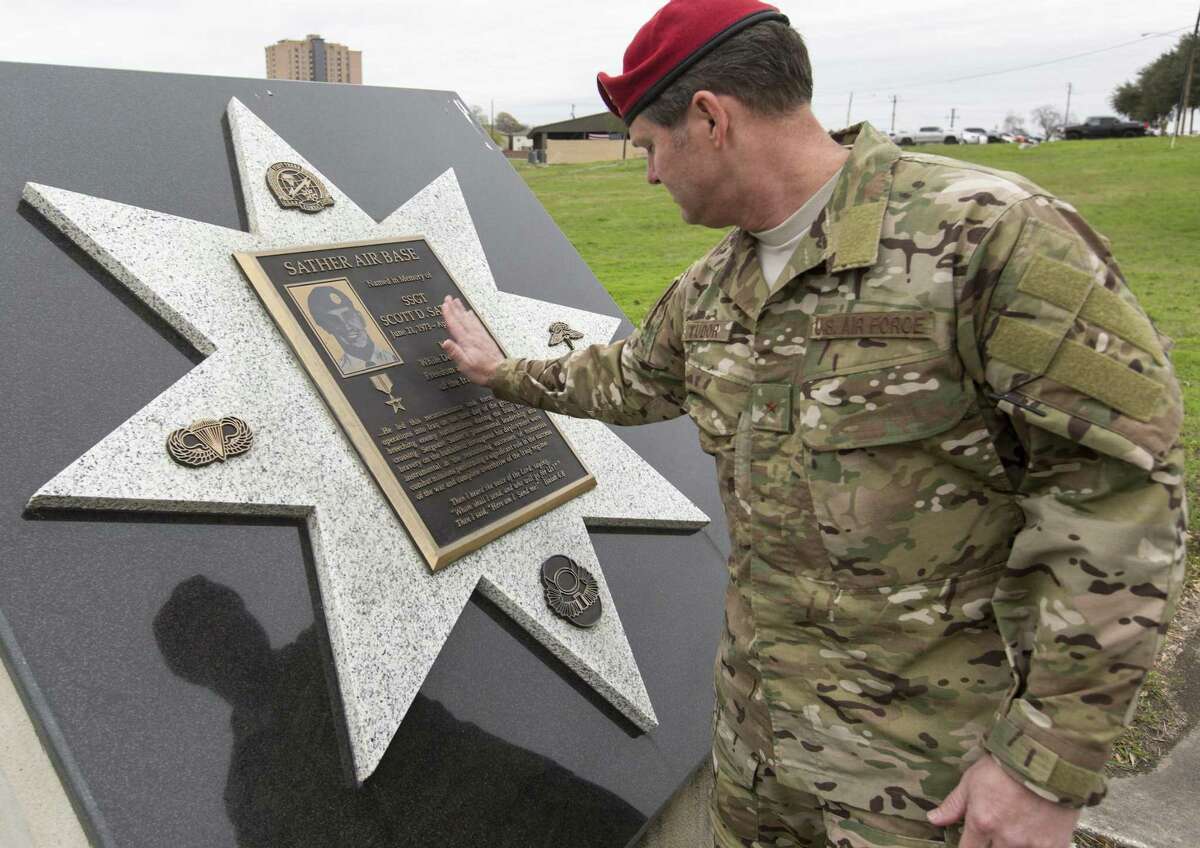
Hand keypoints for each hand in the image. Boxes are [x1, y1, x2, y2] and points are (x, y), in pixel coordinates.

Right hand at [440, 296, 503, 384]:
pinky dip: (472, 317)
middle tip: (448, 298)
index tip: (444, 304)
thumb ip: (455, 353)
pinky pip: (477, 324)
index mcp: (467, 342)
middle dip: (454, 308)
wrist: (501, 373)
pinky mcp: (485, 339)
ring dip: (462, 310)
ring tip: (457, 301)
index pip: (455, 325)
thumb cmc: (482, 371)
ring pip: (469, 319)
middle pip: (462, 319)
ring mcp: (480, 336)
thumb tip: (445, 342)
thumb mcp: (465, 365)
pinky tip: (471, 314)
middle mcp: (473, 336)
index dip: (449, 314)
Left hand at [927, 755, 1079, 847]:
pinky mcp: (1055, 844)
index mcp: (982, 823)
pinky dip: (1036, 845)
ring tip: (1016, 828)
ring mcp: (1031, 844)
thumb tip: (933, 819)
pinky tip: (1036, 834)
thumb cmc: (1005, 765)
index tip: (973, 841)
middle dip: (991, 845)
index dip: (969, 846)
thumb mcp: (972, 780)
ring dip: (1014, 845)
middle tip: (996, 829)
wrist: (1047, 758)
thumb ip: (954, 805)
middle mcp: (1005, 838)